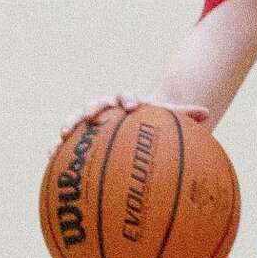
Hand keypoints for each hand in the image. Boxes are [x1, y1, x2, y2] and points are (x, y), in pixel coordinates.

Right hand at [57, 93, 209, 140]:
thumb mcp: (169, 118)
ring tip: (60, 139)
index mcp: (127, 102)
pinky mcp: (81, 137)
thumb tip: (207, 112)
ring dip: (68, 127)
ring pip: (76, 122)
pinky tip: (49, 161)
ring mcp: (91, 122)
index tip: (132, 105)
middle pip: (95, 105)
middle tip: (89, 116)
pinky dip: (58, 149)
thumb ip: (186, 115)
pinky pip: (68, 143)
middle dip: (91, 109)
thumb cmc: (154, 121)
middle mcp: (106, 108)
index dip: (126, 98)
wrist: (136, 121)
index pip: (125, 96)